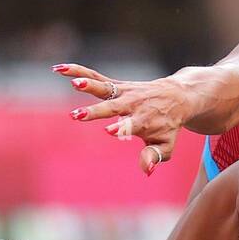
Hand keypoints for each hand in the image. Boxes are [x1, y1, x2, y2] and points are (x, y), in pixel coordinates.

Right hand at [53, 63, 189, 174]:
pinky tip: (59, 69)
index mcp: (144, 121)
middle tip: (78, 114)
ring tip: (73, 83)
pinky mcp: (116, 85)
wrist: (179, 96)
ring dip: (88, 85)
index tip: (110, 131)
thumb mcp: (166, 144)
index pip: (132, 125)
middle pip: (113, 107)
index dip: (122, 128)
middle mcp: (133, 105)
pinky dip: (78, 71)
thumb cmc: (169, 126)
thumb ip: (154, 156)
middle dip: (97, 111)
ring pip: (104, 87)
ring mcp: (124, 93)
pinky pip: (96, 77)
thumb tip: (147, 170)